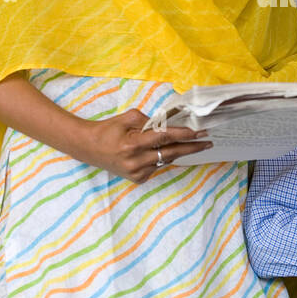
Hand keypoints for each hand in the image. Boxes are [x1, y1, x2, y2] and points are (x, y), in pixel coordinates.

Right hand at [77, 108, 212, 184]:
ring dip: (179, 152)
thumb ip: (148, 120)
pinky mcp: (137, 179)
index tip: (199, 132)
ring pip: (165, 161)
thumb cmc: (108, 130)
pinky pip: (156, 167)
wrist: (88, 147)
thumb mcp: (126, 118)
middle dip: (191, 147)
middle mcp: (136, 161)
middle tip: (208, 142)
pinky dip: (162, 158)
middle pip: (171, 153)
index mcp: (133, 144)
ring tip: (196, 145)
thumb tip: (167, 124)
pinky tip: (162, 151)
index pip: (164, 138)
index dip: (183, 135)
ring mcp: (137, 173)